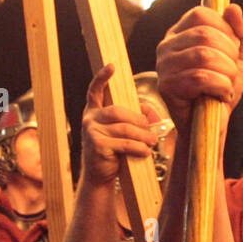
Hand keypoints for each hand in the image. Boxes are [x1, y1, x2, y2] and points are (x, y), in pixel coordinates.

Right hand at [80, 63, 157, 186]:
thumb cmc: (114, 149)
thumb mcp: (124, 131)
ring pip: (124, 128)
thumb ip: (136, 118)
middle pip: (118, 111)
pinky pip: (124, 143)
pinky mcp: (96, 146)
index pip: (95, 90)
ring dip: (142, 136)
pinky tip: (145, 152)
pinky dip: (138, 148)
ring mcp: (91, 132)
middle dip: (138, 120)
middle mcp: (90, 119)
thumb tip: (153, 114)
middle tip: (151, 130)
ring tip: (152, 142)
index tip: (111, 66)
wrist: (101, 175)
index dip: (102, 77)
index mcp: (95, 111)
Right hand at [156, 4, 242, 131]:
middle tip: (230, 73)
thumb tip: (233, 8)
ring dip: (227, 72)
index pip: (202, 14)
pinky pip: (200, 77)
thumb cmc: (221, 88)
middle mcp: (166, 45)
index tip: (231, 51)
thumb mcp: (236, 57)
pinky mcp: (166, 86)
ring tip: (226, 84)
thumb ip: (239, 33)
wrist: (210, 125)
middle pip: (206, 35)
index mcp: (180, 32)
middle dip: (229, 55)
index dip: (225, 31)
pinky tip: (220, 94)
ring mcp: (163, 65)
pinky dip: (220, 86)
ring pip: (204, 55)